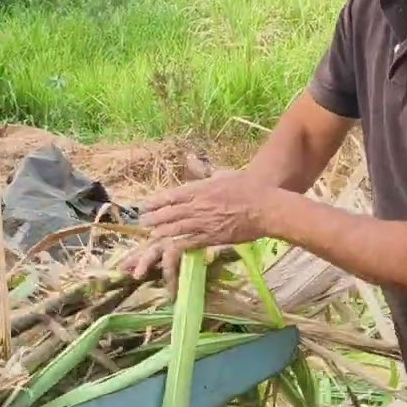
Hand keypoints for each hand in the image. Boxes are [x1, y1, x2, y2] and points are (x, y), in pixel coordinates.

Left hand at [121, 170, 271, 285]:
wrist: (264, 206)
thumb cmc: (248, 187)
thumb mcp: (222, 174)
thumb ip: (204, 171)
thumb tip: (191, 159)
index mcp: (200, 189)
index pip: (171, 196)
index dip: (156, 201)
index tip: (145, 205)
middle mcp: (198, 206)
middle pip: (169, 213)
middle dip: (154, 218)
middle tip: (142, 221)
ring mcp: (204, 223)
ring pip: (175, 229)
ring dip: (161, 232)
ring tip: (151, 234)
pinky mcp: (212, 237)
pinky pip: (189, 242)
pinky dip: (177, 245)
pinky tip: (169, 247)